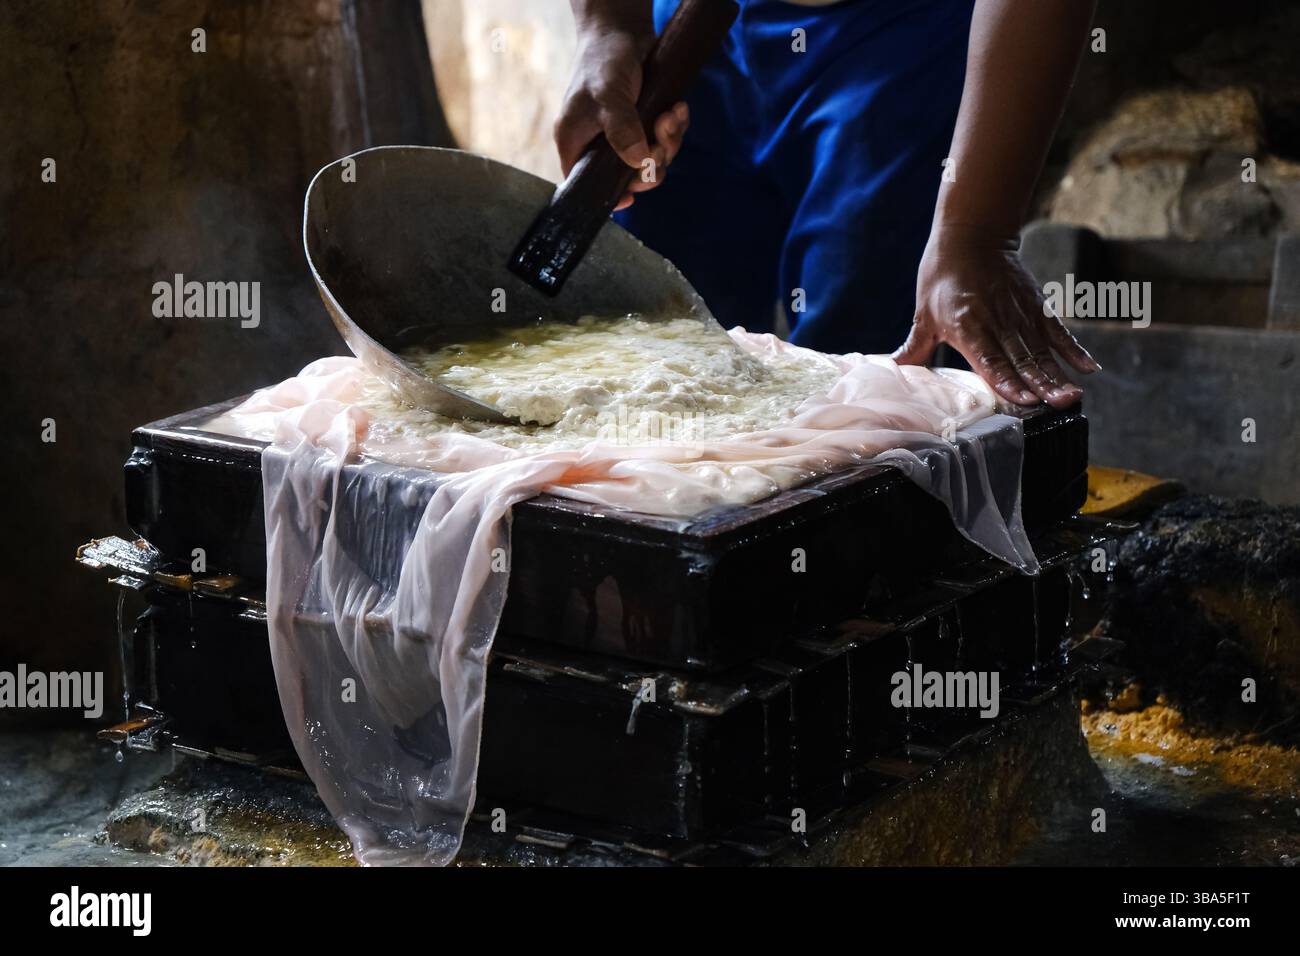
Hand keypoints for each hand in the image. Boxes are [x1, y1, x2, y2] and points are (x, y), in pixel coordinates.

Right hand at [553, 26, 689, 210]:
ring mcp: (625, 135)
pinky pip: (666, 140)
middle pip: (628, 176)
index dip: (608, 195)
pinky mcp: (646, 122)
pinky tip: (678, 108)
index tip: (630, 197)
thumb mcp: (607, 95)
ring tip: (671, 115)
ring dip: (668, 142)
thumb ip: (621, 129)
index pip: (586, 183)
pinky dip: (676, 127)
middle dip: (651, 163)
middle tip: (660, 142)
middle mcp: (599, 144)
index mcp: (577, 143)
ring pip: (652, 159)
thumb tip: (638, 162)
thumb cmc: (602, 60)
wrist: (621, 29)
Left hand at [893, 227, 1099, 408]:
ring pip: (1042, 351)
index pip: (990, 360)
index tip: (1024, 401)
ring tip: (1074, 397)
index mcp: (968, 326)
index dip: (1008, 381)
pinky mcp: (1037, 306)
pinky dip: (1073, 349)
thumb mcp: (923, 313)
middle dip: (1042, 385)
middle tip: (1060, 405)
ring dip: (1059, 375)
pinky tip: (1089, 369)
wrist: (972, 234)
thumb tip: (892, 368)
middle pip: (1023, 360)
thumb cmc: (942, 275)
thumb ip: (915, 346)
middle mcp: (999, 323)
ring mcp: (1021, 315)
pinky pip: (1058, 331)